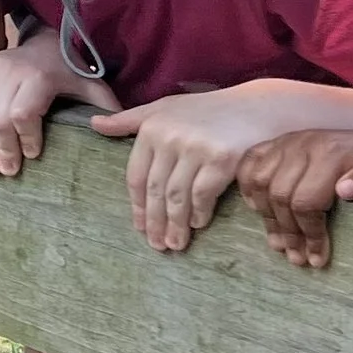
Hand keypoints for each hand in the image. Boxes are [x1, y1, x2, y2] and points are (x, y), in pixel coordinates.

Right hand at [0, 31, 93, 178]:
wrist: (44, 41)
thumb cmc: (68, 68)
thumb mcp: (91, 84)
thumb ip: (105, 107)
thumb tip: (120, 135)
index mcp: (38, 77)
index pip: (23, 114)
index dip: (26, 139)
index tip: (33, 156)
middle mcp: (9, 72)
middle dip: (3, 149)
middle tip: (8, 171)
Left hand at [90, 83, 335, 253]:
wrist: (258, 107)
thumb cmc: (208, 110)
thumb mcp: (164, 108)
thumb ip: (129, 120)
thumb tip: (94, 124)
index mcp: (152, 128)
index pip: (137, 176)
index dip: (137, 206)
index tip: (139, 227)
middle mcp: (171, 138)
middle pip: (156, 191)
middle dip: (154, 222)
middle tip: (155, 245)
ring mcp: (196, 149)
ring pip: (177, 197)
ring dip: (175, 225)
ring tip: (174, 244)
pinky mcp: (222, 159)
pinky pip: (203, 195)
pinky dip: (199, 213)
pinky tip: (199, 225)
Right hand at [237, 124, 352, 268]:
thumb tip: (344, 190)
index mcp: (335, 154)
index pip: (305, 200)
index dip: (309, 235)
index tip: (318, 260)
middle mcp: (307, 144)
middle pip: (279, 194)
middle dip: (287, 232)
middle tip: (298, 259)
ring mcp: (292, 141)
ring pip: (259, 181)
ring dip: (265, 215)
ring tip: (280, 242)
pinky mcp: (284, 142)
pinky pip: (251, 162)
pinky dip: (248, 187)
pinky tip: (258, 208)